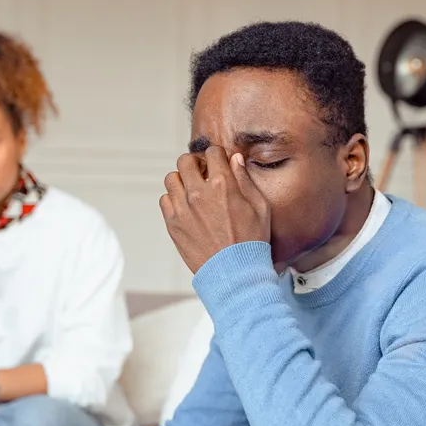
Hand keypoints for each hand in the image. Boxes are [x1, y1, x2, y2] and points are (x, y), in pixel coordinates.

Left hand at [160, 145, 270, 272]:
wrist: (235, 273)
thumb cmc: (251, 242)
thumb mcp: (260, 207)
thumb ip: (245, 180)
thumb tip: (235, 159)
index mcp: (223, 184)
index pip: (212, 152)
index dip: (216, 156)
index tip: (219, 163)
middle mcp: (199, 193)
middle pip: (185, 161)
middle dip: (195, 163)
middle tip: (203, 174)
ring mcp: (182, 208)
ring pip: (171, 178)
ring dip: (182, 180)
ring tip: (193, 191)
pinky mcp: (173, 224)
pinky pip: (165, 200)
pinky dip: (174, 200)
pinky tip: (187, 208)